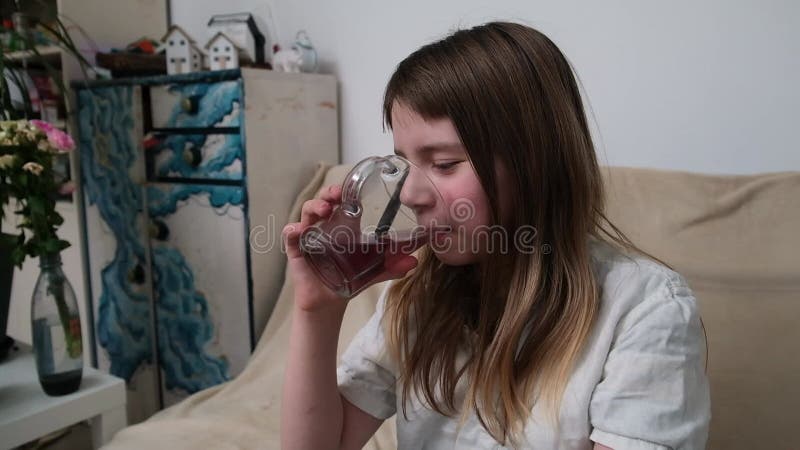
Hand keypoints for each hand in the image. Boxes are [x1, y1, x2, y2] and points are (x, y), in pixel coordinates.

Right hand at [282, 185, 417, 311]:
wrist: (329, 301)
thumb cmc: (348, 279)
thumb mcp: (373, 271)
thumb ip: (392, 267)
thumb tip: (413, 262)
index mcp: (343, 227)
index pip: (342, 201)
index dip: (346, 191)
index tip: (353, 188)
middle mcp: (325, 227)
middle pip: (324, 201)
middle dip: (328, 193)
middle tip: (337, 195)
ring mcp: (309, 236)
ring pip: (307, 213)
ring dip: (314, 207)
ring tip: (324, 211)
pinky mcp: (296, 250)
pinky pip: (290, 236)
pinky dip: (292, 231)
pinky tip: (297, 231)